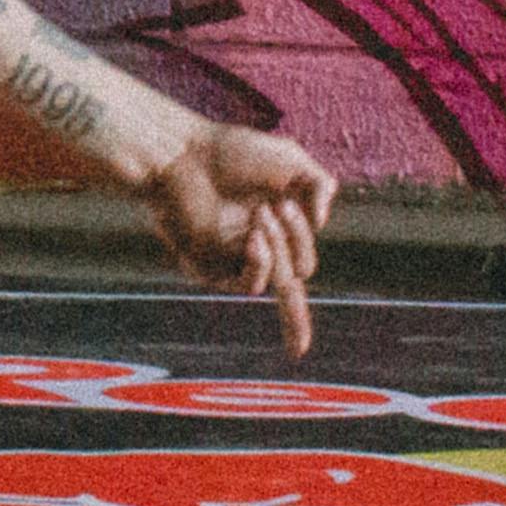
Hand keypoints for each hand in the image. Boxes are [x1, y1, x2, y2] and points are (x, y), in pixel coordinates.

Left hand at [144, 123, 330, 356]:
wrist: (184, 154)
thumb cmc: (231, 152)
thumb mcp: (291, 159)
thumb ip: (320, 185)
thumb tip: (322, 222)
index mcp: (276, 230)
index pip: (293, 280)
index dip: (296, 323)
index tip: (298, 354)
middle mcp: (254, 252)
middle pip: (300, 272)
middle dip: (298, 239)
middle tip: (278, 206)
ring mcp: (230, 262)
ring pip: (280, 280)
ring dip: (280, 248)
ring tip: (261, 214)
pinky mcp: (207, 266)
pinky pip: (248, 284)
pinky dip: (260, 264)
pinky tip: (252, 239)